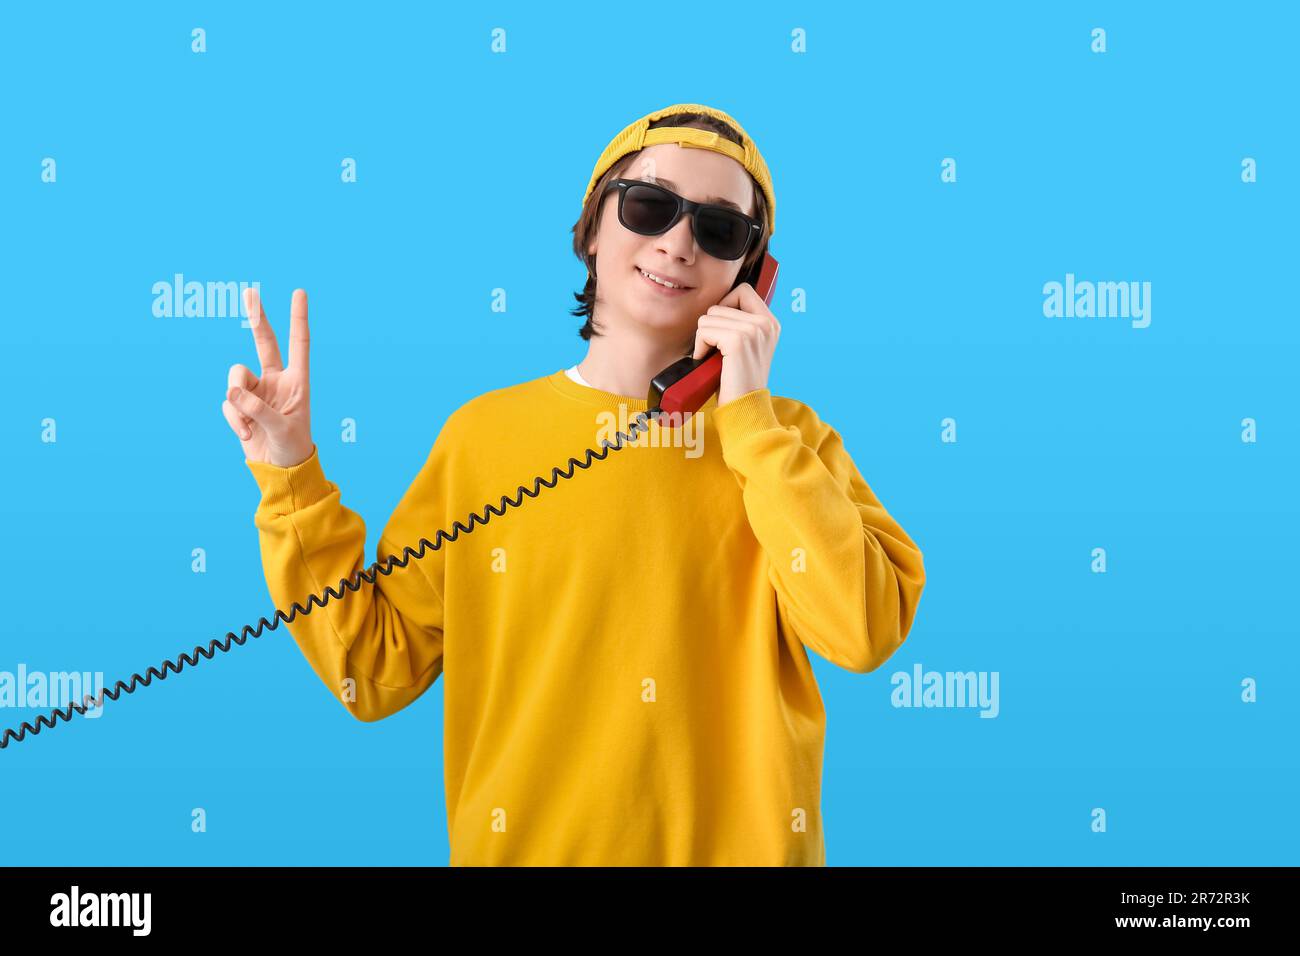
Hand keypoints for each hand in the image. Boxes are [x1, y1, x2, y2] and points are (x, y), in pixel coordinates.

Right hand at [221, 287, 315, 467]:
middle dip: (257, 317)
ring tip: (248, 424)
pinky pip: (229, 402)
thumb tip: (232, 391)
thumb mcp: (281, 429)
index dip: (298, 318)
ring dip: (237, 400)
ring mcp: (257, 390)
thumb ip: (258, 410)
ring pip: (236, 377)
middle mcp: (276, 380)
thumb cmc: (292, 448)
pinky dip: (234, 418)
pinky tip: (246, 434)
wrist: (280, 469)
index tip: (300, 293)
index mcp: (298, 381)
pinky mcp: (240, 404)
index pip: (298, 344)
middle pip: (264, 342)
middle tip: (250, 292)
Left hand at [690, 282, 780, 406]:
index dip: (725, 306)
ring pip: (709, 316)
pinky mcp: (738, 340)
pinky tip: (706, 360)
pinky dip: (700, 346)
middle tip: (716, 350)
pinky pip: (704, 330)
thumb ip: (740, 324)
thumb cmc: (738, 380)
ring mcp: (754, 330)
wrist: (745, 409)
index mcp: (771, 322)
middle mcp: (766, 323)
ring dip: (704, 338)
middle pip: (720, 304)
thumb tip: (715, 307)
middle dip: (711, 327)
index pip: (743, 290)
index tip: (723, 331)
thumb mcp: (747, 346)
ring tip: (714, 357)